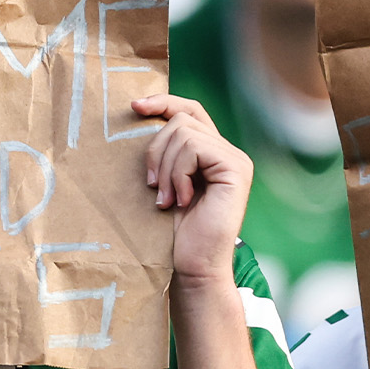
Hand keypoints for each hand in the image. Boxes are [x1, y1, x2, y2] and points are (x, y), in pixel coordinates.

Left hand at [134, 95, 252, 284]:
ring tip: (166, 200)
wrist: (193, 267)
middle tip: (152, 188)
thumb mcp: (164, 184)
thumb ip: (165, 154)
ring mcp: (235, 159)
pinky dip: (178, 174)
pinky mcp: (235, 169)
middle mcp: (228, 152)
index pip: (190, 110)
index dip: (163, 102)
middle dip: (156, 151)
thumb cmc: (175, 233)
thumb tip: (140, 115)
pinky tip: (182, 200)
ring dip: (165, 167)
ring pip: (184, 133)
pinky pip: (194, 149)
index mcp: (212, 153)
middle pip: (181, 120)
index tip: (134, 106)